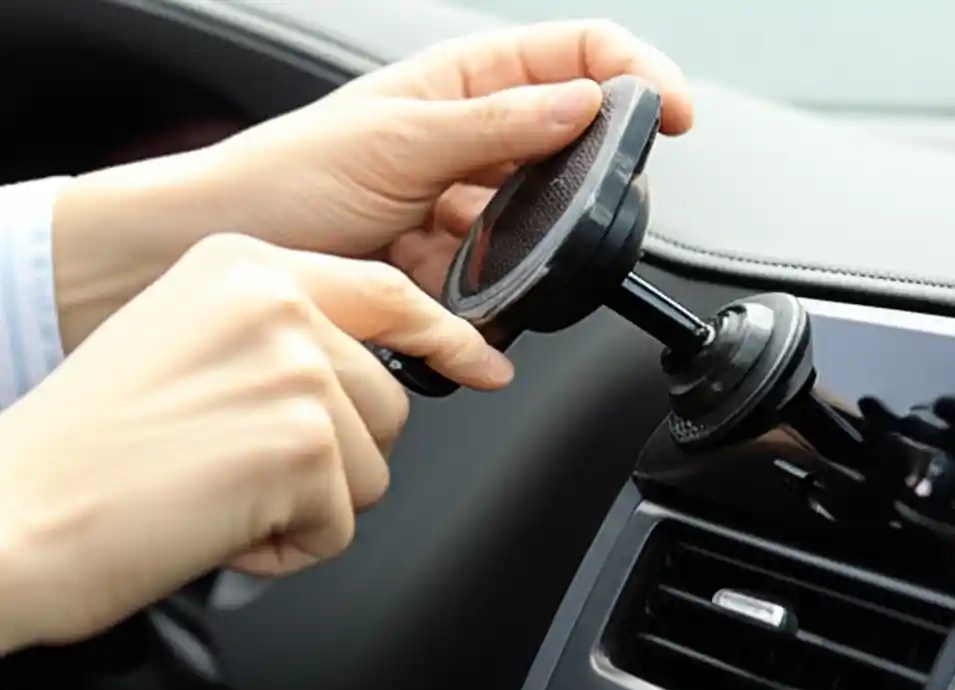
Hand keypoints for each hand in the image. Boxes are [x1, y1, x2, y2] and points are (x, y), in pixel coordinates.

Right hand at [0, 233, 511, 653]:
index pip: (387, 294)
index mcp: (247, 266)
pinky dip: (287, 547)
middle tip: (234, 464)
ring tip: (219, 489)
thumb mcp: (189, 342)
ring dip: (307, 502)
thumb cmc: (88, 447)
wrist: (18, 514)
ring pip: (373, 467)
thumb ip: (281, 335)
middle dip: (329, 456)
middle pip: (387, 403)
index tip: (485, 365)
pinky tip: (218, 525)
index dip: (444, 338)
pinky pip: (340, 525)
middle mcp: (277, 303)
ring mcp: (295, 368)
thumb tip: (368, 369)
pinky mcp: (303, 443)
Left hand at [52, 19, 693, 349]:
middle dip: (591, 176)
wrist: (221, 254)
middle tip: (599, 203)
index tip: (672, 116)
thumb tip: (587, 103)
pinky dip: (497, 299)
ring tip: (502, 263)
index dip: (635, 74)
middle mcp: (471, 134)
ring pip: (540, 221)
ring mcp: (461, 199)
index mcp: (463, 80)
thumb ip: (498, 124)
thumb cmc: (284, 178)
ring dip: (535, 249)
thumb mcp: (398, 140)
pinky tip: (476, 307)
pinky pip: (501, 277)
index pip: (577, 55)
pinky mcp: (449, 259)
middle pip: (572, 142)